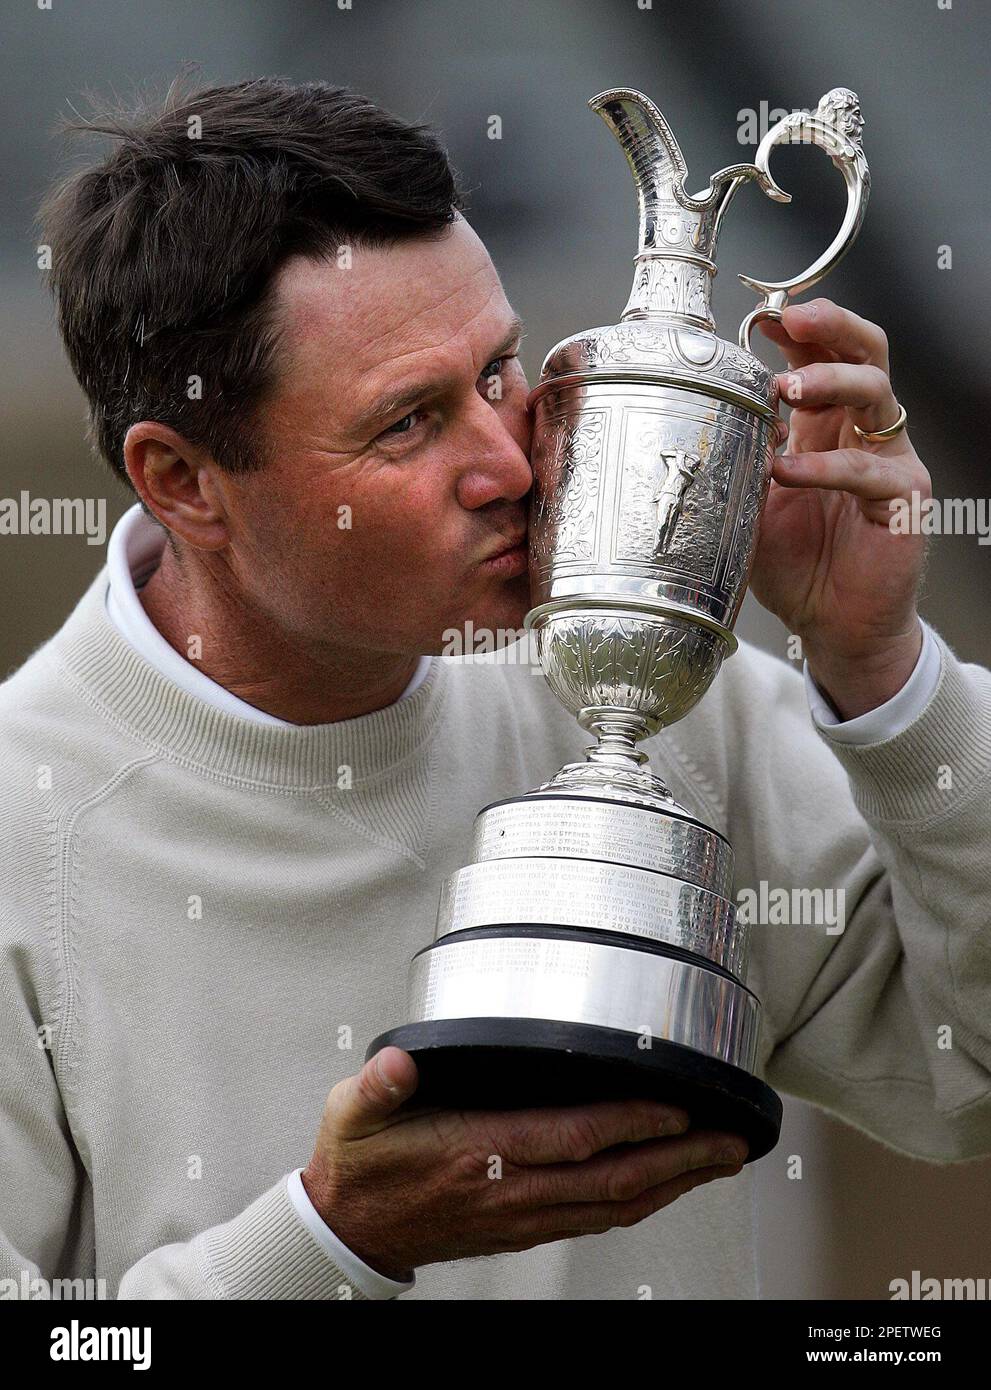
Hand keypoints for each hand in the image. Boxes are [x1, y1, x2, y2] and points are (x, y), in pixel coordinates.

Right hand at [301, 1048, 747, 1280]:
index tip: (675, 1109)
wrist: (352, 1232)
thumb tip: (399, 1061)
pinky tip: (665, 1185)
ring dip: (674, 1183)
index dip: (628, 1125)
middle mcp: (511, 1190)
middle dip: (680, 1160)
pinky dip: (642, 1202)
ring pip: (615, 1206)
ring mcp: (524, 1215)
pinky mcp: (526, 1227)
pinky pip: (598, 1219)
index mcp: (478, 1153)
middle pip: (614, 1179)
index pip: (571, 1139)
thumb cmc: (360, 1166)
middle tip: (729, 1141)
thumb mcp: (352, 1114)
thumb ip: (379, 1084)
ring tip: (718, 1160)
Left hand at [752, 298, 930, 719]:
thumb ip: (730, 466)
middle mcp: (860, 433)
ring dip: (829, 382)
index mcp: (824, 426)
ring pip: (876, 393)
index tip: (762, 318)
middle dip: (829, 328)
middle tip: (791, 323)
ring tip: (784, 392)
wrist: (833, 625)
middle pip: (864, 352)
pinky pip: (869, 470)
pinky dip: (825, 467)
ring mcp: (888, 461)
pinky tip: (787, 471)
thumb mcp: (746, 507)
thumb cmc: (796, 566)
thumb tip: (679, 428)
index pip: (822, 356)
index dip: (798, 330)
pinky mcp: (903, 500)